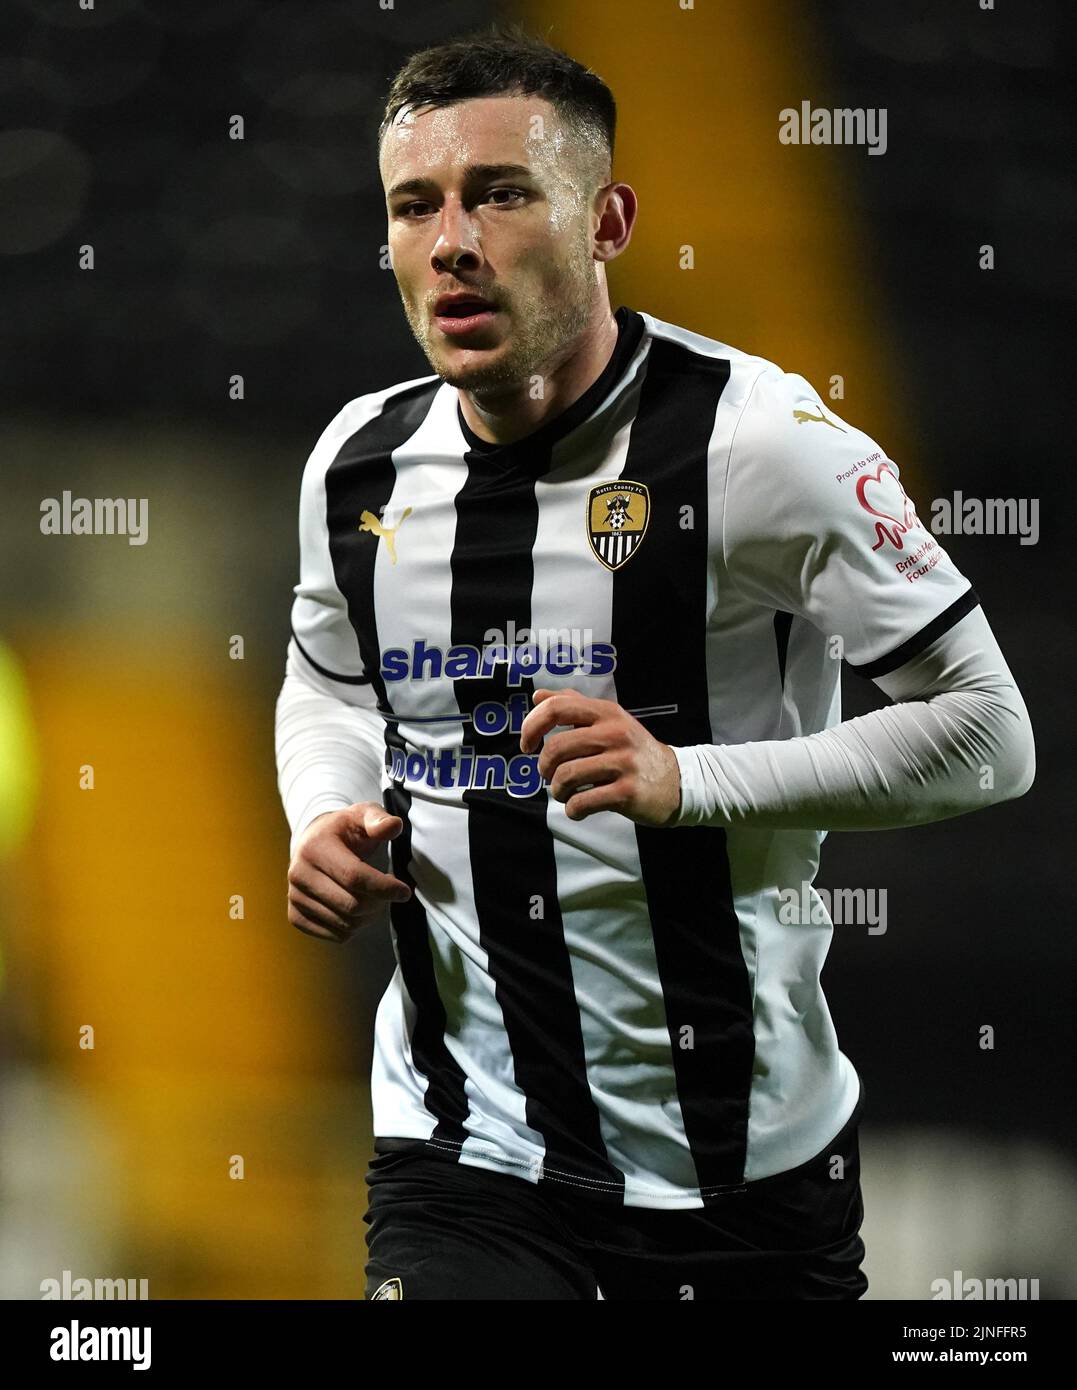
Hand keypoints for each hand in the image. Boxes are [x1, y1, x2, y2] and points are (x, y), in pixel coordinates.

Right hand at [286, 802, 411, 943]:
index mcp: (315, 848)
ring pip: (345, 924)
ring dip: (369, 916)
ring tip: (374, 897)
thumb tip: (394, 826)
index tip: (404, 891)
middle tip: (390, 893)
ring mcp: (295, 897)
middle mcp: (299, 874)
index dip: (384, 887)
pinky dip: (355, 928)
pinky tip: (358, 908)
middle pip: (351, 905)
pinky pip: (335, 935)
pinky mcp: (295, 915)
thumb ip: (379, 820)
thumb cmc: (344, 830)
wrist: (314, 843)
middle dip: (379, 903)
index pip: (354, 876)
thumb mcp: (363, 816)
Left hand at [519, 688, 681, 825]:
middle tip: (550, 775)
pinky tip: (578, 808)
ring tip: (565, 793)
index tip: (527, 745)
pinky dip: (572, 809)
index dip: (532, 725)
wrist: (676, 781)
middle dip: (544, 767)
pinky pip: (582, 802)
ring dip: (557, 791)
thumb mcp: (609, 720)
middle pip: (556, 747)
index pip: (557, 707)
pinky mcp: (627, 792)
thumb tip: (538, 695)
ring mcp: (623, 763)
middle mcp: (615, 733)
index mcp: (607, 713)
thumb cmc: (633, 751)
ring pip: (566, 777)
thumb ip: (574, 705)